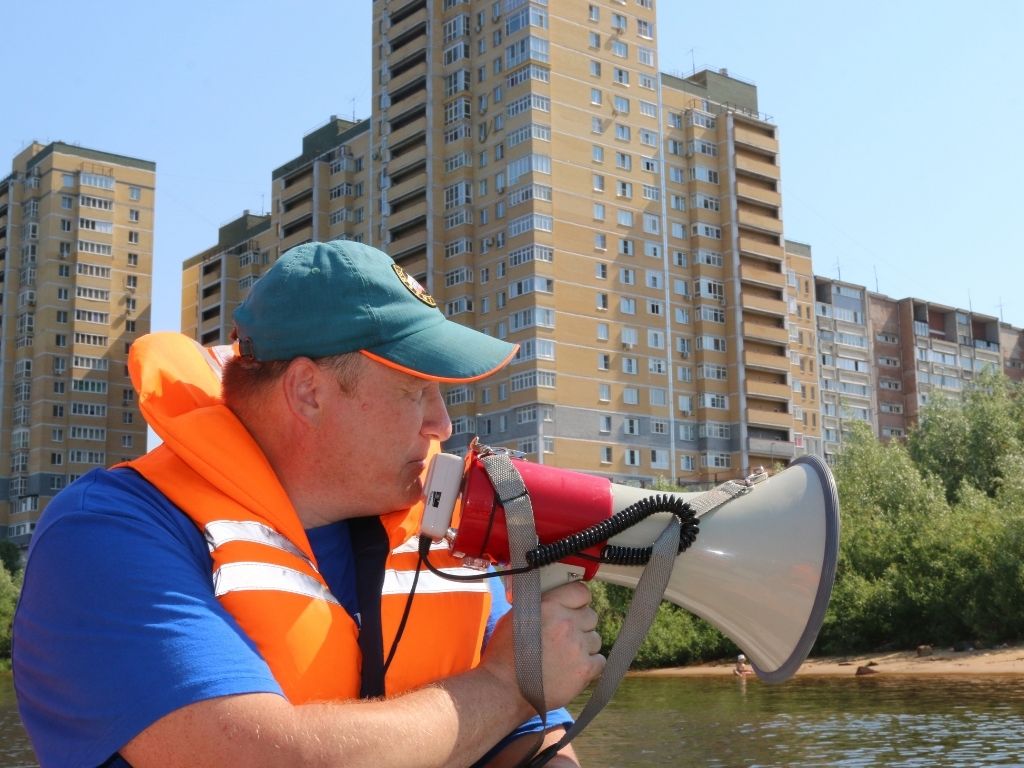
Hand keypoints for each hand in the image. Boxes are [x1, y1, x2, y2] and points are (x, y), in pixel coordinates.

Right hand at [482, 581, 605, 711]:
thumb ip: (540, 606)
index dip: (578, 601)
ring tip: (566, 657)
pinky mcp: (584, 670)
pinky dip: (590, 665)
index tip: (574, 609)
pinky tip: (573, 669)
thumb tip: (555, 602)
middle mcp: (566, 623)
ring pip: (595, 639)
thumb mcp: (515, 617)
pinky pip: (600, 661)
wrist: (504, 689)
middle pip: (591, 616)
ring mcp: (577, 647)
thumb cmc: (504, 654)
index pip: (581, 592)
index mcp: (549, 606)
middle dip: (580, 625)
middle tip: (566, 637)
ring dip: (584, 646)